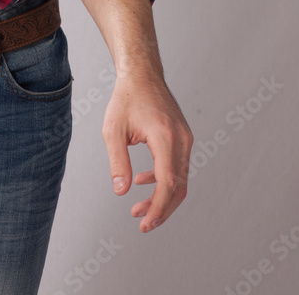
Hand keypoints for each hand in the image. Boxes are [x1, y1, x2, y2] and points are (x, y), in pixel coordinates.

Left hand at [102, 70, 192, 232]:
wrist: (141, 74)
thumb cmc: (125, 98)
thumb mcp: (113, 130)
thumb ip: (118, 161)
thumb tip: (122, 191)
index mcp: (165, 137)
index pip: (167, 183)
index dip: (158, 208)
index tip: (146, 224)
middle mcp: (181, 140)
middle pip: (179, 187)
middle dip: (161, 209)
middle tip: (142, 224)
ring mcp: (185, 138)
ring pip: (180, 179)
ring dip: (162, 197)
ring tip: (139, 209)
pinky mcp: (183, 137)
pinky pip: (178, 166)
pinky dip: (163, 180)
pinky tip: (143, 181)